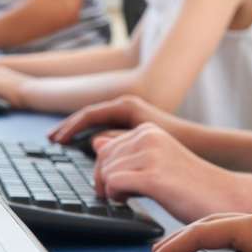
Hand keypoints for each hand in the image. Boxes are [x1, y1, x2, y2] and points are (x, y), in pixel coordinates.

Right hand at [49, 94, 179, 147]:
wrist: (200, 144)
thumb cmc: (174, 142)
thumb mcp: (142, 140)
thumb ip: (117, 140)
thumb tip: (94, 143)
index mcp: (125, 106)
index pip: (89, 114)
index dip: (70, 127)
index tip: (57, 139)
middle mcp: (125, 105)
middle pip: (90, 115)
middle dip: (70, 127)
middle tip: (52, 139)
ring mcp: (128, 113)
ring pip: (96, 121)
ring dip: (79, 130)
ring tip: (62, 141)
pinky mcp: (132, 124)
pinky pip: (104, 126)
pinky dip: (91, 134)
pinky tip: (84, 146)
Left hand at [91, 123, 238, 222]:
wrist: (224, 197)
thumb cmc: (191, 185)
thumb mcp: (156, 162)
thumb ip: (126, 152)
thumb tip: (95, 142)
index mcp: (148, 130)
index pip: (104, 147)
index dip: (105, 170)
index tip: (117, 186)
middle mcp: (148, 136)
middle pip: (101, 160)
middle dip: (104, 181)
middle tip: (120, 197)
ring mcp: (151, 154)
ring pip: (105, 172)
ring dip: (111, 191)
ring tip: (130, 198)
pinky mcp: (153, 176)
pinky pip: (113, 183)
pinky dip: (116, 196)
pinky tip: (130, 201)